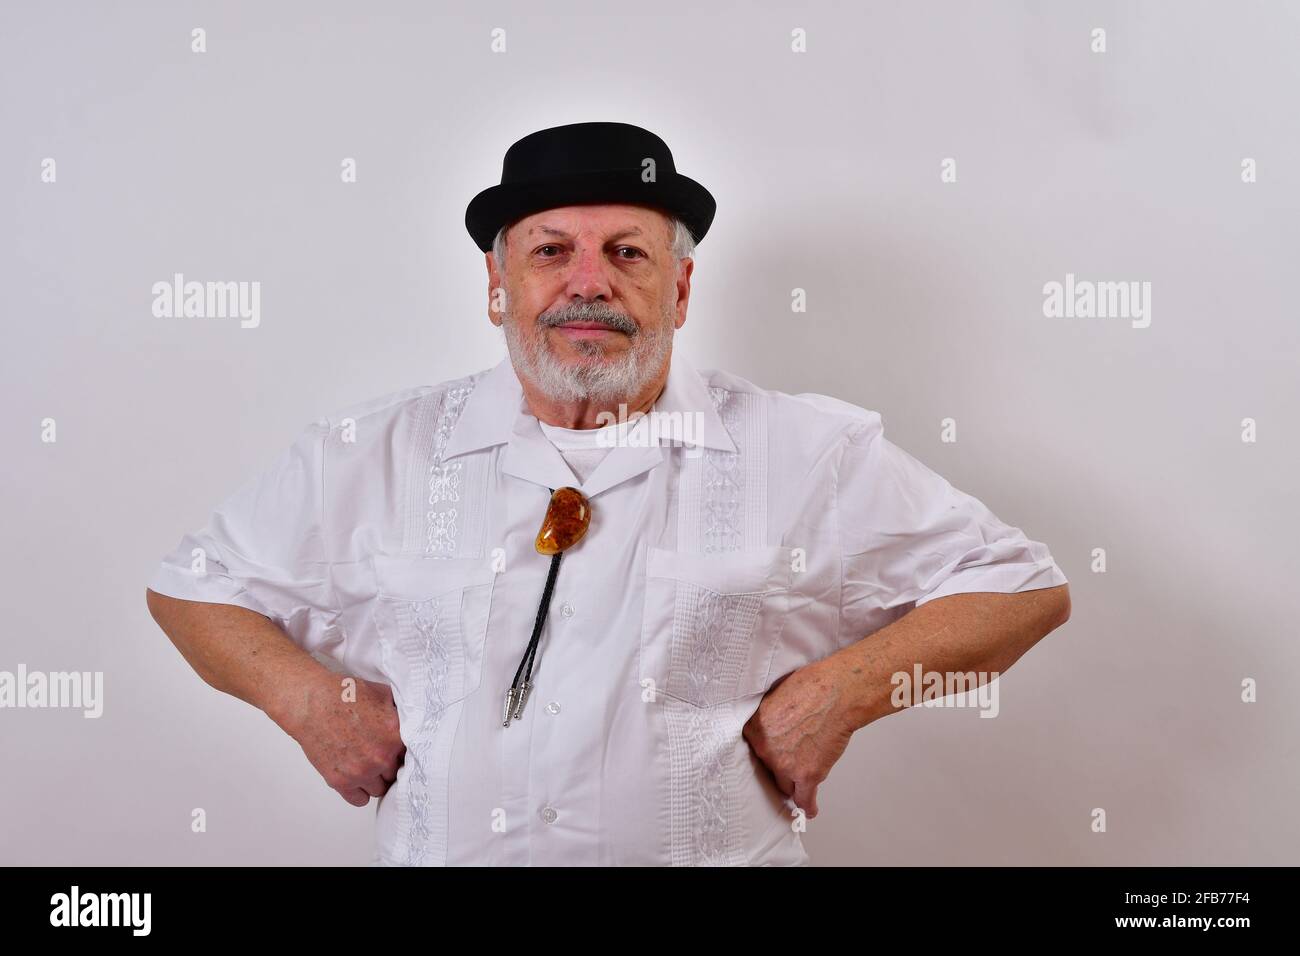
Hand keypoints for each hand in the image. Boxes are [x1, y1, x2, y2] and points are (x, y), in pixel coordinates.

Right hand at [277, 671, 406, 806]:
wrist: (312, 703)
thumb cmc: (344, 696)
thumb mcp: (383, 695)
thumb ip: (399, 713)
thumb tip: (410, 720)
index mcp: (395, 736)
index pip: (410, 756)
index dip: (400, 752)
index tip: (393, 751)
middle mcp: (381, 757)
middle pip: (395, 774)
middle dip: (388, 766)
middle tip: (378, 757)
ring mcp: (361, 772)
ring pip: (380, 790)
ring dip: (375, 780)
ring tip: (367, 768)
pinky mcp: (341, 781)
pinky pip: (360, 800)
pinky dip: (360, 792)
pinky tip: (357, 780)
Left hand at [742, 657, 856, 818]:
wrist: (837, 694)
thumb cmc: (812, 687)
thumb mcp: (775, 696)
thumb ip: (769, 717)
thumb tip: (773, 725)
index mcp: (754, 729)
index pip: (754, 750)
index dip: (767, 752)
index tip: (771, 757)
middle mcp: (765, 750)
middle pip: (769, 768)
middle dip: (780, 766)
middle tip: (791, 761)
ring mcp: (785, 765)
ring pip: (786, 784)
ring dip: (794, 783)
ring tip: (800, 785)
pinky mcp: (807, 775)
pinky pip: (804, 798)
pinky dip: (807, 805)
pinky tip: (808, 810)